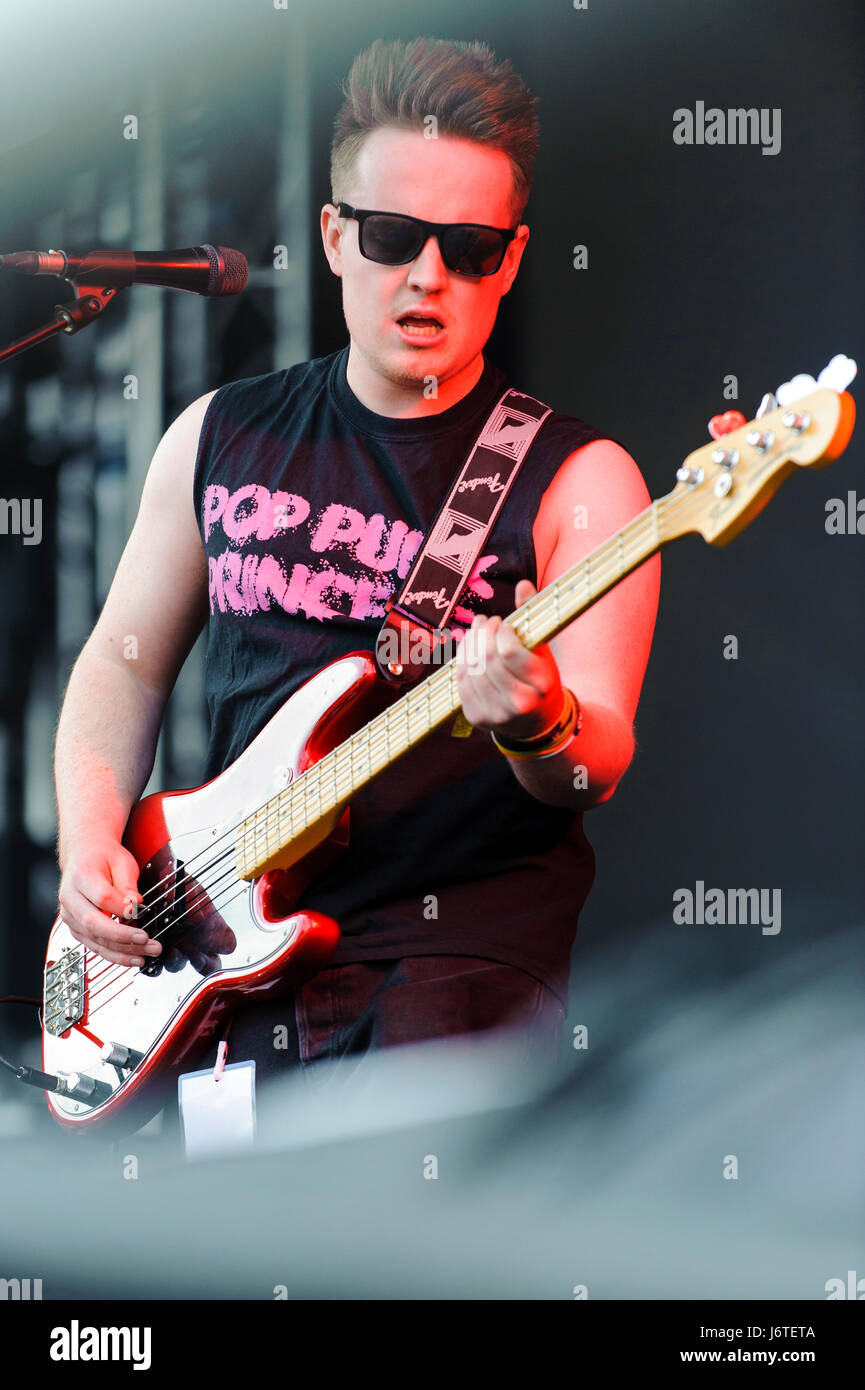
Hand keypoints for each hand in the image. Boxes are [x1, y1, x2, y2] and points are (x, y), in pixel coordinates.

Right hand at [57, 837, 160, 967]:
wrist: (84, 856)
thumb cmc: (103, 858)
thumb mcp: (121, 862)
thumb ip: (127, 884)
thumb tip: (134, 904)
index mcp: (81, 876)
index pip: (102, 897)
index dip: (122, 908)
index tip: (140, 911)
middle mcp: (70, 898)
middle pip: (93, 923)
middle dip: (122, 937)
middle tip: (146, 941)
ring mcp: (70, 916)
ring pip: (93, 939)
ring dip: (121, 951)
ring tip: (145, 954)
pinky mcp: (75, 928)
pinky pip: (94, 946)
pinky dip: (114, 954)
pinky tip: (132, 957)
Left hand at [455, 579, 565, 739]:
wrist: (537, 722)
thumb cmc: (541, 679)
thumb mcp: (544, 650)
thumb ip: (532, 615)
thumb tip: (522, 583)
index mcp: (542, 684)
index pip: (508, 650)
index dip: (501, 631)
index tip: (503, 623)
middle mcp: (520, 703)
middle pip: (487, 658)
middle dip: (483, 633)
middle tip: (486, 621)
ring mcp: (497, 714)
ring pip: (471, 668)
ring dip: (469, 643)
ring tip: (477, 631)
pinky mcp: (478, 719)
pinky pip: (460, 681)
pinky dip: (461, 661)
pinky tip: (468, 650)